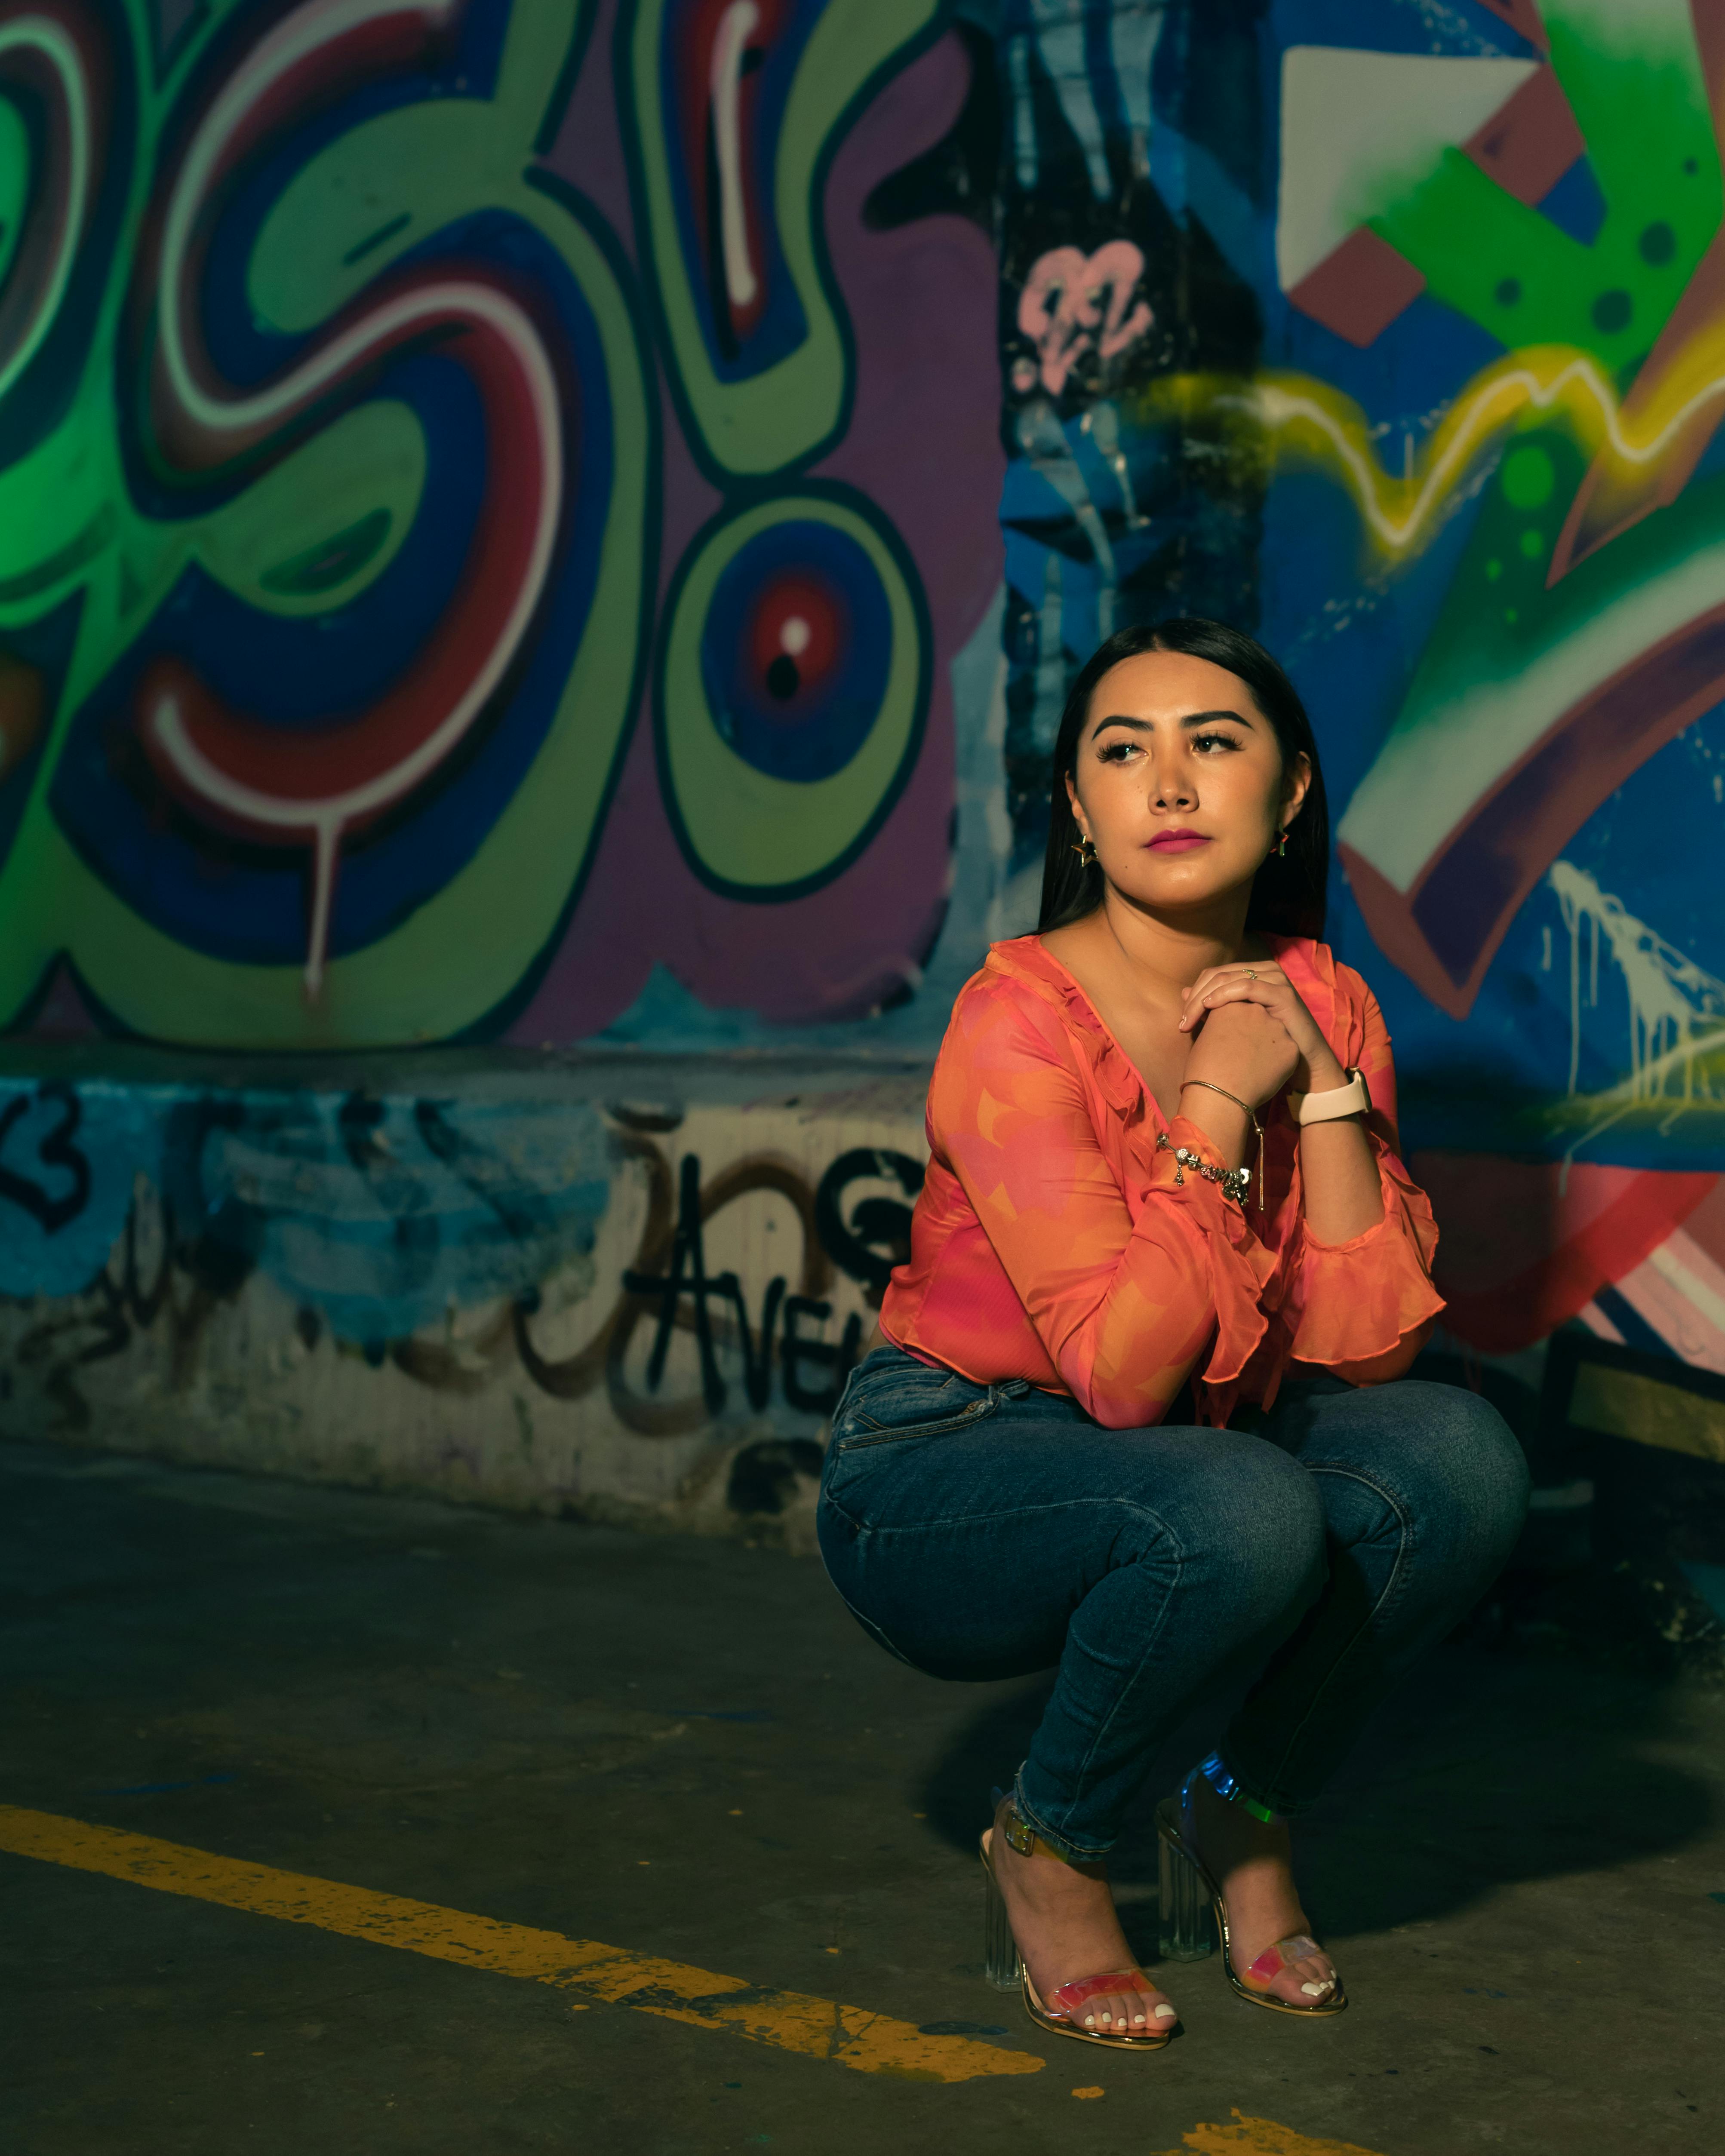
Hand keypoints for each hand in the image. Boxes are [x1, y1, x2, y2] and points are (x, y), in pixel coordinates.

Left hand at [1178, 961, 1344, 1094]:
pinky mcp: (1283, 993)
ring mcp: (1276, 980)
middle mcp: (1265, 971)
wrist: (1302, 1064)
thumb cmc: (1265, 1048)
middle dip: (1194, 999)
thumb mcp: (1234, 1025)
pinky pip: (1247, 987)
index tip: (1181, 1020)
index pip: (1214, 975)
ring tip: (1189, 1022)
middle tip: (1182, 1023)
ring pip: (1228, 979)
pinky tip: (1209, 1008)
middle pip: (1217, 975)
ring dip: (1202, 999)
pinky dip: (1224, 995)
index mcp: (1252, 975)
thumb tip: (1183, 992)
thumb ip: (1211, 1007)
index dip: (1193, 994)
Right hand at [1181, 1000, 1299, 1115]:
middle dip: (1251, 1034)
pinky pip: (1285, 1052)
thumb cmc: (1203, 1069)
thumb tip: (1193, 998)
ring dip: (1265, 1046)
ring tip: (1251, 1066)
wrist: (1219, 1095)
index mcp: (1231, 1005)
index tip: (1226, 1046)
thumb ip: (1208, 1017)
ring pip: (1274, 1034)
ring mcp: (1276, 1027)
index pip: (1238, 1011)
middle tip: (1239, 1056)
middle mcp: (1256, 1010)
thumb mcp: (1202, 1036)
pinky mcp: (1290, 1047)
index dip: (1233, 1029)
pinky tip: (1264, 1074)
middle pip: (1256, 1019)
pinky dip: (1277, 1062)